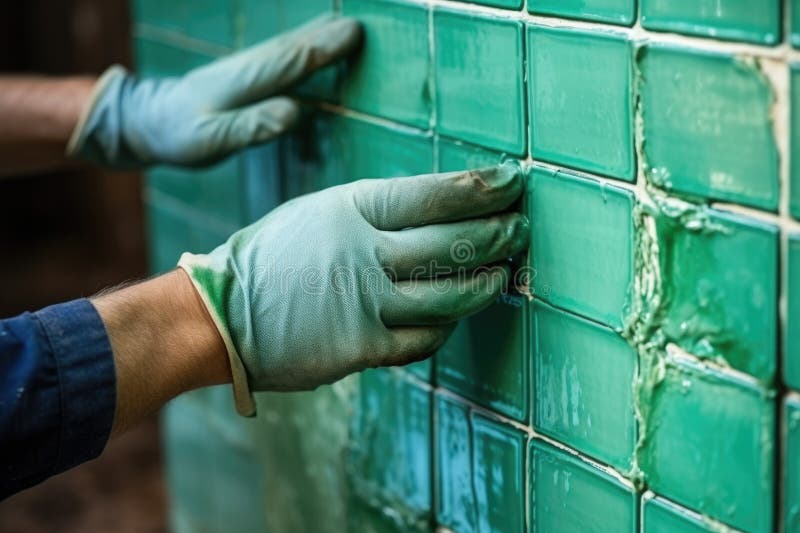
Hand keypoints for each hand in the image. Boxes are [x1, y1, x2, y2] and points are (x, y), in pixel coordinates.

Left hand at [67, 16, 361, 167]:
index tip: (354, 35)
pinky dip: (306, 46)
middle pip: (293, 47)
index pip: (289, 62)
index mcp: (242, 83)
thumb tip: (296, 112)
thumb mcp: (212, 140)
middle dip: (328, 36)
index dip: (323, 49)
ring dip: (320, 36)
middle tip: (363, 27)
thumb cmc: (182, 136)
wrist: (151, 120)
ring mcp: (248, 67)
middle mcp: (248, 68)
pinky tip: (317, 45)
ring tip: (349, 29)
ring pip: (289, 47)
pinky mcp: (248, 73)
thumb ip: (252, 126)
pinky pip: (284, 56)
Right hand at [178, 162, 528, 415]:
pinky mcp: (361, 346)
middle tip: (522, 228)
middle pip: (451, 243)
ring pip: (448, 296)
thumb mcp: (318, 214)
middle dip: (498, 234)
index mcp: (350, 209)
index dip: (480, 187)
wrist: (218, 314)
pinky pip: (423, 340)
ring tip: (504, 275)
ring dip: (484, 285)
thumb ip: (374, 214)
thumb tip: (437, 214)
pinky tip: (456, 318)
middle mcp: (361, 252)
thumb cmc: (272, 257)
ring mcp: (363, 302)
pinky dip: (445, 328)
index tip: (513, 180)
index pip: (432, 193)